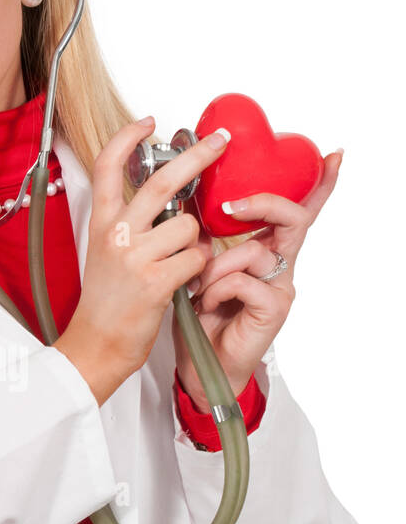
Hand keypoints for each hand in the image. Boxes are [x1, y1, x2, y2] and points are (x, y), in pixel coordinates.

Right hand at [55, 118, 227, 405]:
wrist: (96, 344)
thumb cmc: (107, 302)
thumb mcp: (106, 252)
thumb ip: (131, 223)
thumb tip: (169, 199)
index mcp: (102, 222)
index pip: (106, 165)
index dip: (128, 137)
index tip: (149, 122)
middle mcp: (115, 233)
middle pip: (163, 181)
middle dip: (199, 155)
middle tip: (222, 141)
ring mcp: (135, 256)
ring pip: (189, 227)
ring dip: (197, 243)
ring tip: (181, 263)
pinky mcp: (155, 281)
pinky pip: (196, 259)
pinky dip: (199, 269)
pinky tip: (184, 281)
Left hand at [173, 150, 343, 411]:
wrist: (200, 366)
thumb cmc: (200, 317)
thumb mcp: (200, 267)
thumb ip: (207, 239)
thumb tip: (192, 198)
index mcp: (266, 250)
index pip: (296, 212)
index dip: (318, 186)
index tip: (332, 156)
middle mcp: (280, 266)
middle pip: (293, 219)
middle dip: (265, 204)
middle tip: (234, 206)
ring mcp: (280, 287)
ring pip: (255, 251)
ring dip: (216, 266)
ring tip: (198, 288)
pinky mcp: (274, 308)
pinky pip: (243, 280)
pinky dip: (216, 288)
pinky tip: (205, 304)